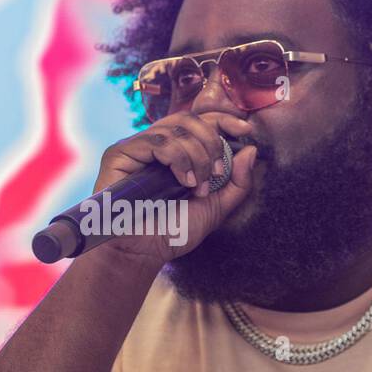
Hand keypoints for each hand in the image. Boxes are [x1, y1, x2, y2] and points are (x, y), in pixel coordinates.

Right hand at [90, 111, 258, 265]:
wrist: (143, 253)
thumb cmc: (173, 233)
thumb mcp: (215, 208)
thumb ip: (237, 182)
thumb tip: (251, 150)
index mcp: (177, 152)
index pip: (201, 120)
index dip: (224, 119)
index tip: (245, 129)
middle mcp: (156, 145)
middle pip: (190, 118)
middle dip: (211, 143)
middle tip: (217, 172)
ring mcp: (137, 147)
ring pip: (176, 128)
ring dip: (197, 156)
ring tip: (196, 185)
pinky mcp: (120, 153)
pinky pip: (156, 140)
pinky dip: (177, 158)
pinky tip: (183, 181)